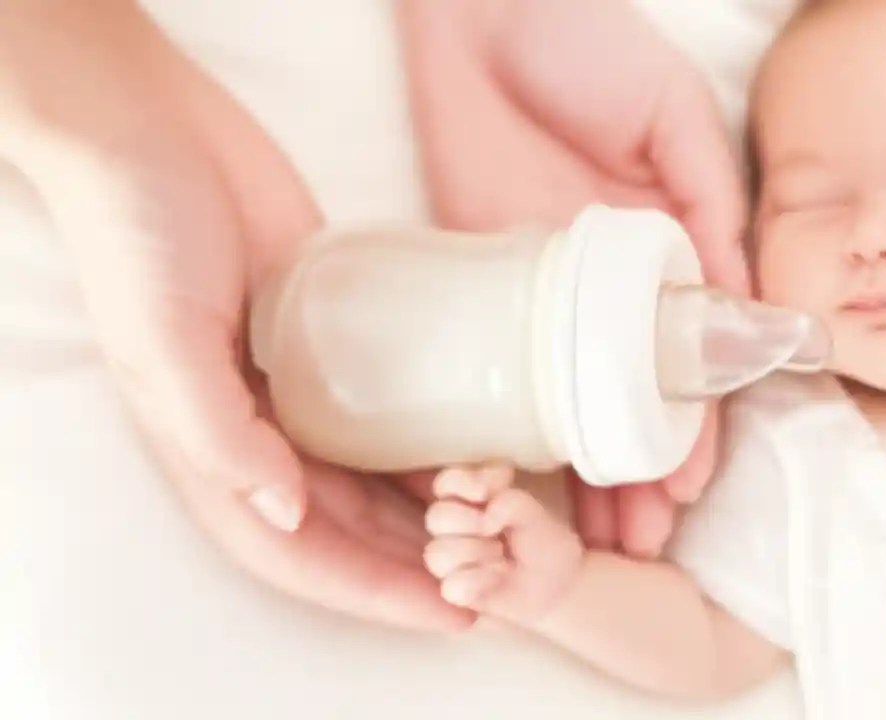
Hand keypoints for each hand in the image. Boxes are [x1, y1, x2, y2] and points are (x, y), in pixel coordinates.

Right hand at [0, 0, 469, 631]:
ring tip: (504, 526)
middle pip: (352, 525)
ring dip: (433, 508)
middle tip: (499, 581)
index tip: (447, 612)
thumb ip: (216, 430)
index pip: (300, 552)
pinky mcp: (332, 338)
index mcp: (213, 451)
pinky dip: (429, 435)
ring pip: (376, 473)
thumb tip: (286, 513)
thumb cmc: (139, 237)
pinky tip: (482, 447)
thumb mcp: (161, 338)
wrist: (156, 133)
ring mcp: (300, 387)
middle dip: (419, 563)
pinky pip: (390, 406)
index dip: (372, 591)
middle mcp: (260, 432)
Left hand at [400, 0, 749, 557]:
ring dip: (581, 472)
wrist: (481, 11)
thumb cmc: (588, 47)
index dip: (692, 427)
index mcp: (662, 252)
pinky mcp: (479, 278)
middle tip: (639, 542)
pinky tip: (522, 479)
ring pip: (566, 402)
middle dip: (636, 472)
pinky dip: (516, 425)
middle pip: (625, 400)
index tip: (691, 484)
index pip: (684, 361)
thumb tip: (742, 302)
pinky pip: (502, 366)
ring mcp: (539, 290)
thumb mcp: (671, 120)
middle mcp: (603, 287)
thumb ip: (711, 205)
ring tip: (593, 540)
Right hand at [424, 465, 584, 624]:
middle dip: (467, 521)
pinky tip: (497, 578)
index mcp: (471, 500)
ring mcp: (453, 560)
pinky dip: (478, 581)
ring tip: (501, 557)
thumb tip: (487, 515)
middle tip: (495, 530)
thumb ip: (510, 502)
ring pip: (437, 553)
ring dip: (474, 552)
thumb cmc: (543, 542)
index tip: (484, 492)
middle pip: (436, 516)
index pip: (446, 483)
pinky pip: (451, 586)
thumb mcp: (534, 513)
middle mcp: (456, 527)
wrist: (560, 582)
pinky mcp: (458, 591)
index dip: (459, 483)